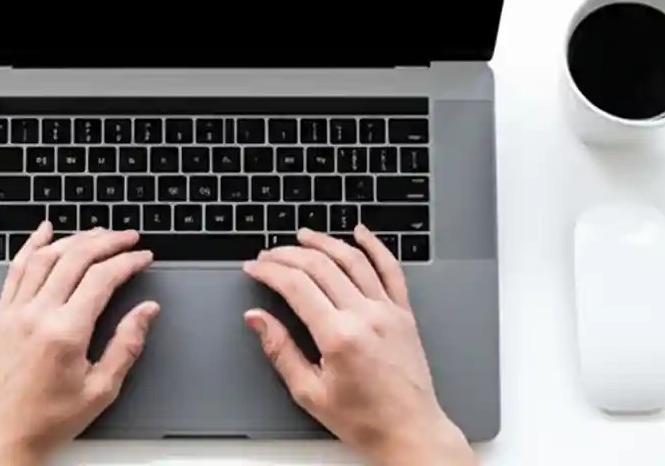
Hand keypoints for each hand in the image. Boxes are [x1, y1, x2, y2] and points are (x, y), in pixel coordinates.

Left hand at [0, 224, 157, 465]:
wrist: (2, 437)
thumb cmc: (49, 421)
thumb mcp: (101, 390)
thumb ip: (127, 345)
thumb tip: (146, 311)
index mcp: (65, 333)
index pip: (102, 279)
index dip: (127, 262)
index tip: (143, 257)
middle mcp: (37, 315)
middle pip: (75, 259)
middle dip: (106, 242)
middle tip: (128, 237)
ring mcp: (15, 313)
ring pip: (46, 258)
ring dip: (75, 239)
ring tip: (98, 232)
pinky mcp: (1, 316)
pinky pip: (16, 270)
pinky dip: (31, 246)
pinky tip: (45, 232)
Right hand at [243, 225, 476, 465]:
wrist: (410, 432)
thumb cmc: (363, 420)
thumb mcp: (310, 393)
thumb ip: (280, 351)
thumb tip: (257, 319)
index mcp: (339, 337)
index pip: (296, 286)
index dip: (270, 271)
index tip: (254, 267)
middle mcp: (365, 316)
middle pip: (321, 267)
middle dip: (289, 255)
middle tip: (269, 254)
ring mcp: (388, 311)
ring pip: (354, 260)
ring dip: (325, 243)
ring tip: (303, 236)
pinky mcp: (404, 313)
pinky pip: (390, 270)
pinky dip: (375, 247)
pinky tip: (360, 233)